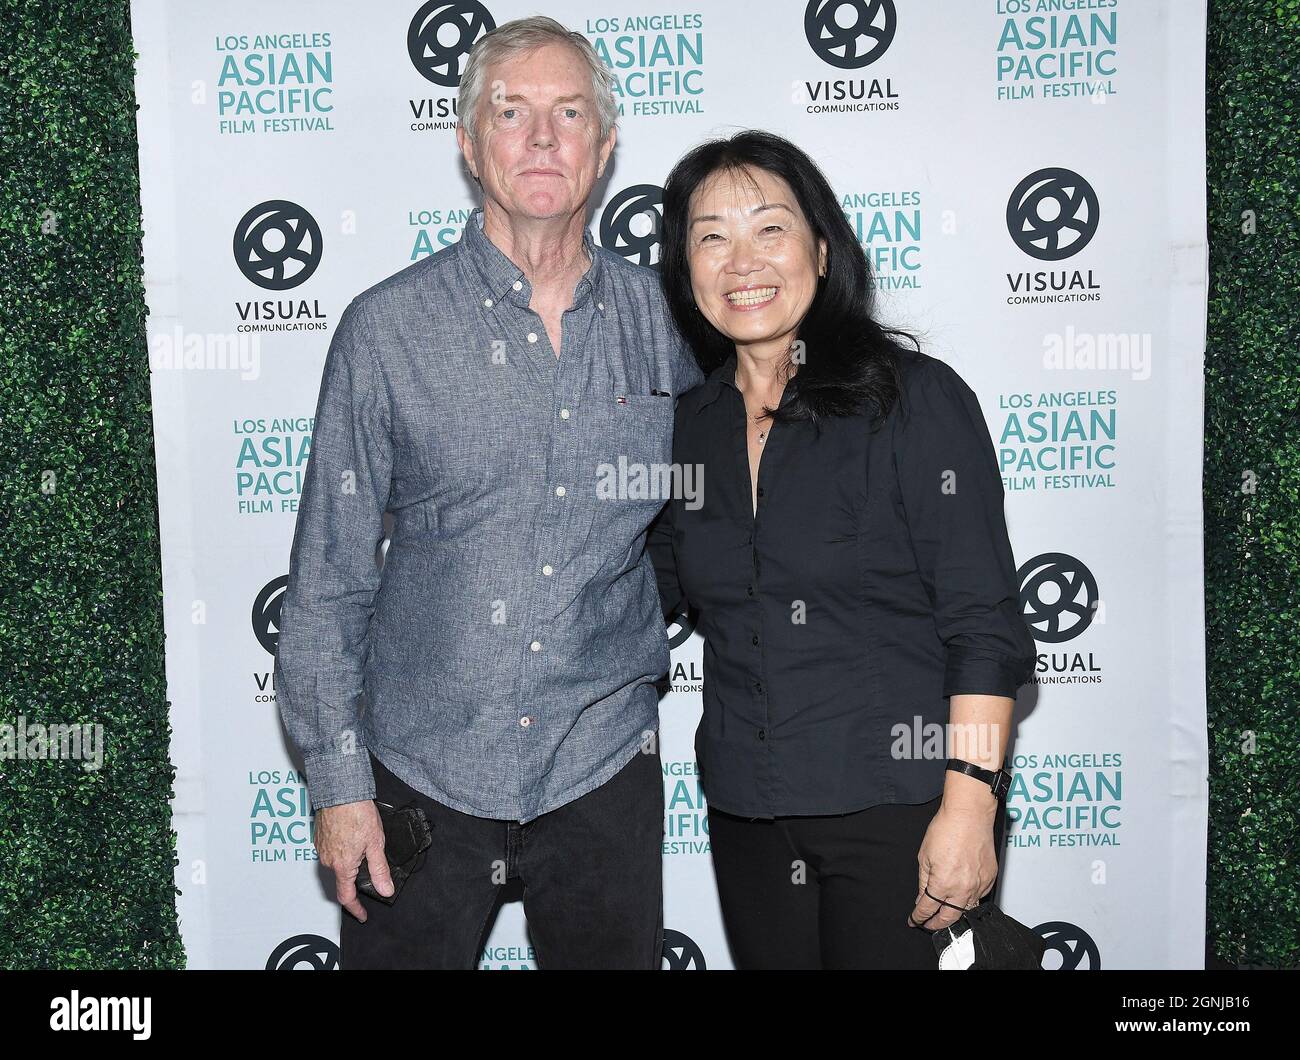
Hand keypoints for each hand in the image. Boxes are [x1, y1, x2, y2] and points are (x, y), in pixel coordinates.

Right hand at [315, 799, 391, 921]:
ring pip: (337, 863)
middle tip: (370, 859)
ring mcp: (321, 849)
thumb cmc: (358, 813)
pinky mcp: (318, 838)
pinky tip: (351, 835)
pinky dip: (342, 849)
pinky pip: (331, 851)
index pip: (346, 896)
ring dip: (349, 860)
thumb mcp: (376, 843)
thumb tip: (386, 890)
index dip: (355, 909)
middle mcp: (327, 860)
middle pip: (342, 878)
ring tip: (362, 841)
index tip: (362, 915)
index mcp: (342, 865)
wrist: (340, 791)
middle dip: (356, 875)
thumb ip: (379, 870)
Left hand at [907, 802, 998, 933]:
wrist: (969, 815)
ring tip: (944, 915)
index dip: (919, 917)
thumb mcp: (924, 856)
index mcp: (942, 883)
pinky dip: (969, 900)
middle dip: (936, 924)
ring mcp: (979, 885)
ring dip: (954, 914)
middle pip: (949, 918)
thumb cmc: (946, 829)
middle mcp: (963, 888)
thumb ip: (923, 881)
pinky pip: (979, 897)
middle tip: (928, 924)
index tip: (914, 920)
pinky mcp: (990, 878)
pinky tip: (961, 896)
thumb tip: (921, 898)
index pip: (928, 909)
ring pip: (966, 910)